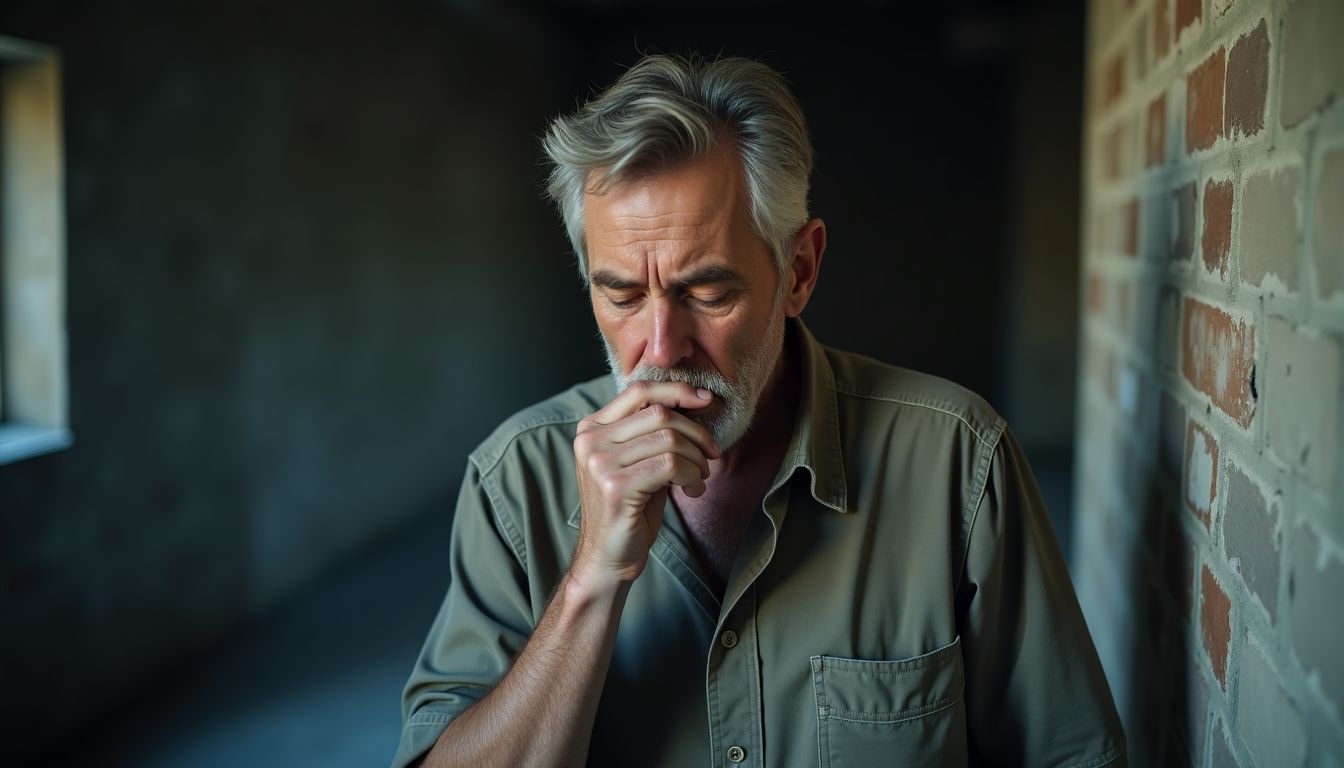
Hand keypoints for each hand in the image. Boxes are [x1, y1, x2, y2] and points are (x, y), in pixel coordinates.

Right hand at [570, 381, 721, 588]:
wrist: (608, 558)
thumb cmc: (629, 509)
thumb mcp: (638, 461)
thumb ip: (653, 432)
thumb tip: (696, 400)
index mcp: (592, 427)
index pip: (640, 391)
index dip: (677, 390)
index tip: (707, 400)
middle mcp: (591, 440)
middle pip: (659, 414)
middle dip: (696, 432)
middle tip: (711, 454)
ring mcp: (600, 463)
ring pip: (669, 439)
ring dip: (696, 459)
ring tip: (699, 478)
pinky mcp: (616, 486)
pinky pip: (671, 465)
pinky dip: (692, 475)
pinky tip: (692, 490)